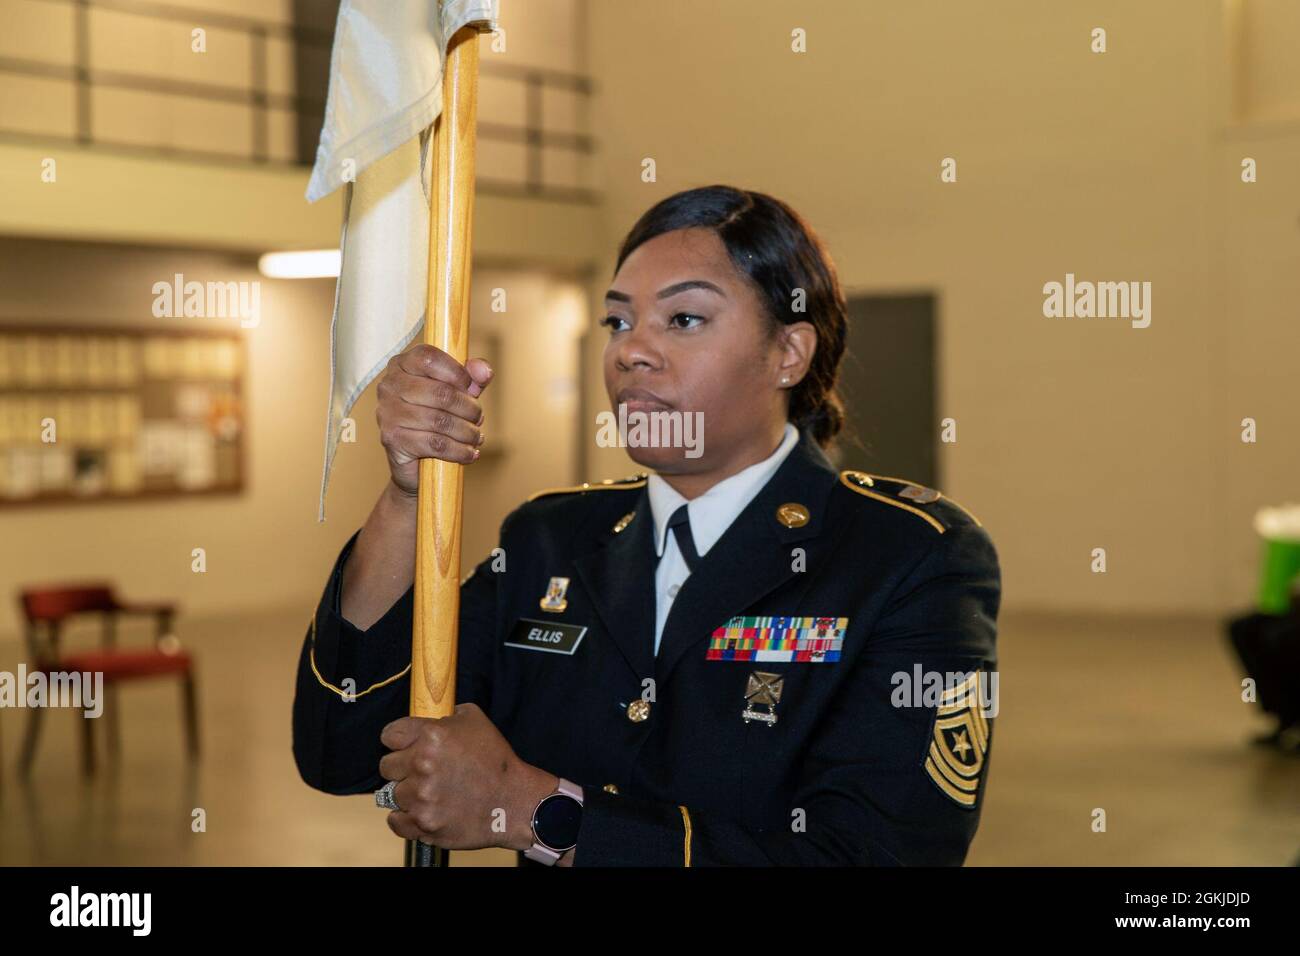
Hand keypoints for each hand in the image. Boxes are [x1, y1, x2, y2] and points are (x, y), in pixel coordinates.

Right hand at [375, 344, 493, 496]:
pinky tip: (469, 453)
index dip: (458, 373)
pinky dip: (459, 451)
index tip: (473, 389)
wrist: (414, 461)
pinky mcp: (392, 439)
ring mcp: (387, 412)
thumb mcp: (457, 391)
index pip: (430, 358)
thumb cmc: (437, 416)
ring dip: (467, 432)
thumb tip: (484, 372)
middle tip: (478, 419)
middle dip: (469, 409)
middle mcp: (389, 385)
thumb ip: (472, 377)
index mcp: (402, 364)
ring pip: (440, 421)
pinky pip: (435, 444)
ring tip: (476, 437)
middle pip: (441, 393)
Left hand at [378, 703, 557, 851]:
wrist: (513, 802)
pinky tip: (424, 810)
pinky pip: (395, 820)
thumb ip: (445, 716)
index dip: (398, 740)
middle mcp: (422, 765)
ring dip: (408, 793)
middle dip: (402, 767)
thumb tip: (427, 718)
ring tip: (431, 793)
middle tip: (422, 771)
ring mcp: (421, 798)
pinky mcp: (423, 824)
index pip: (389, 735)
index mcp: (432, 736)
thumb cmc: (495, 760)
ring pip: (393, 794)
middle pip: (386, 766)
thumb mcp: (475, 720)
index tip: (406, 747)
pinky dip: (406, 817)